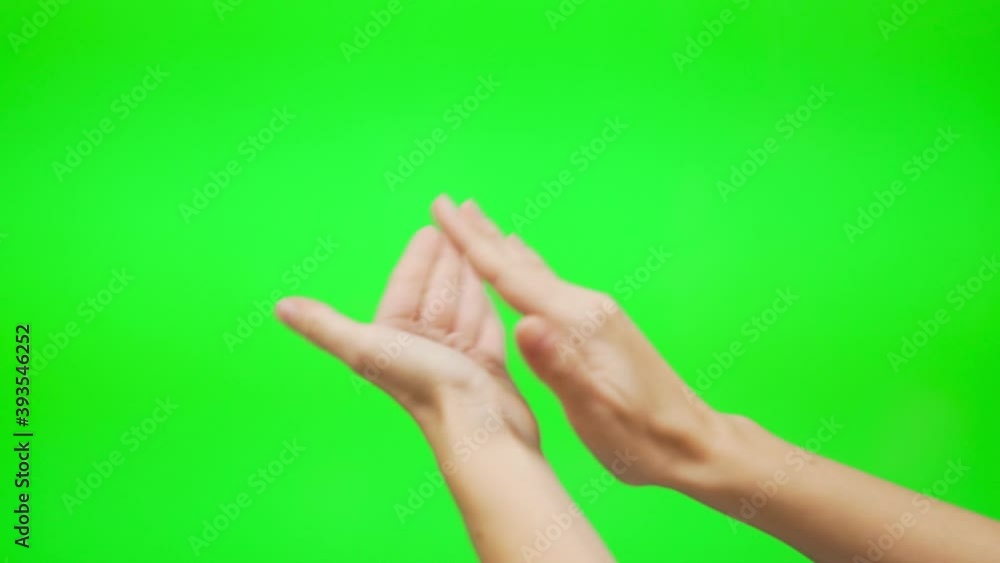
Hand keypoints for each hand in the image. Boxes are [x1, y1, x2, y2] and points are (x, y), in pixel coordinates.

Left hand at [275, 226, 537, 446]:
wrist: (479, 430)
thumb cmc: (424, 388)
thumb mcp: (368, 348)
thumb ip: (326, 326)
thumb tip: (279, 307)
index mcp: (394, 337)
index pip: (405, 287)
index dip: (417, 259)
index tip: (430, 229)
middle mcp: (424, 345)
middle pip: (436, 291)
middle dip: (446, 260)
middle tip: (458, 225)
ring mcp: (457, 355)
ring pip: (462, 303)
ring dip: (469, 275)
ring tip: (479, 247)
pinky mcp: (486, 364)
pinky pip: (486, 321)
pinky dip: (489, 301)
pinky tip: (495, 285)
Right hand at [431, 196, 733, 487]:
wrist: (692, 441)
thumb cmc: (641, 435)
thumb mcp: (595, 409)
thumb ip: (557, 365)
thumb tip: (521, 323)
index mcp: (579, 322)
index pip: (513, 277)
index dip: (472, 244)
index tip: (443, 211)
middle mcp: (586, 307)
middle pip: (522, 265)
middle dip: (482, 235)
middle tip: (450, 203)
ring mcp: (594, 315)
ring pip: (534, 274)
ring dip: (502, 250)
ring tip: (481, 227)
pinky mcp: (598, 327)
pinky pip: (547, 289)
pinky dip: (523, 273)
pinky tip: (524, 269)